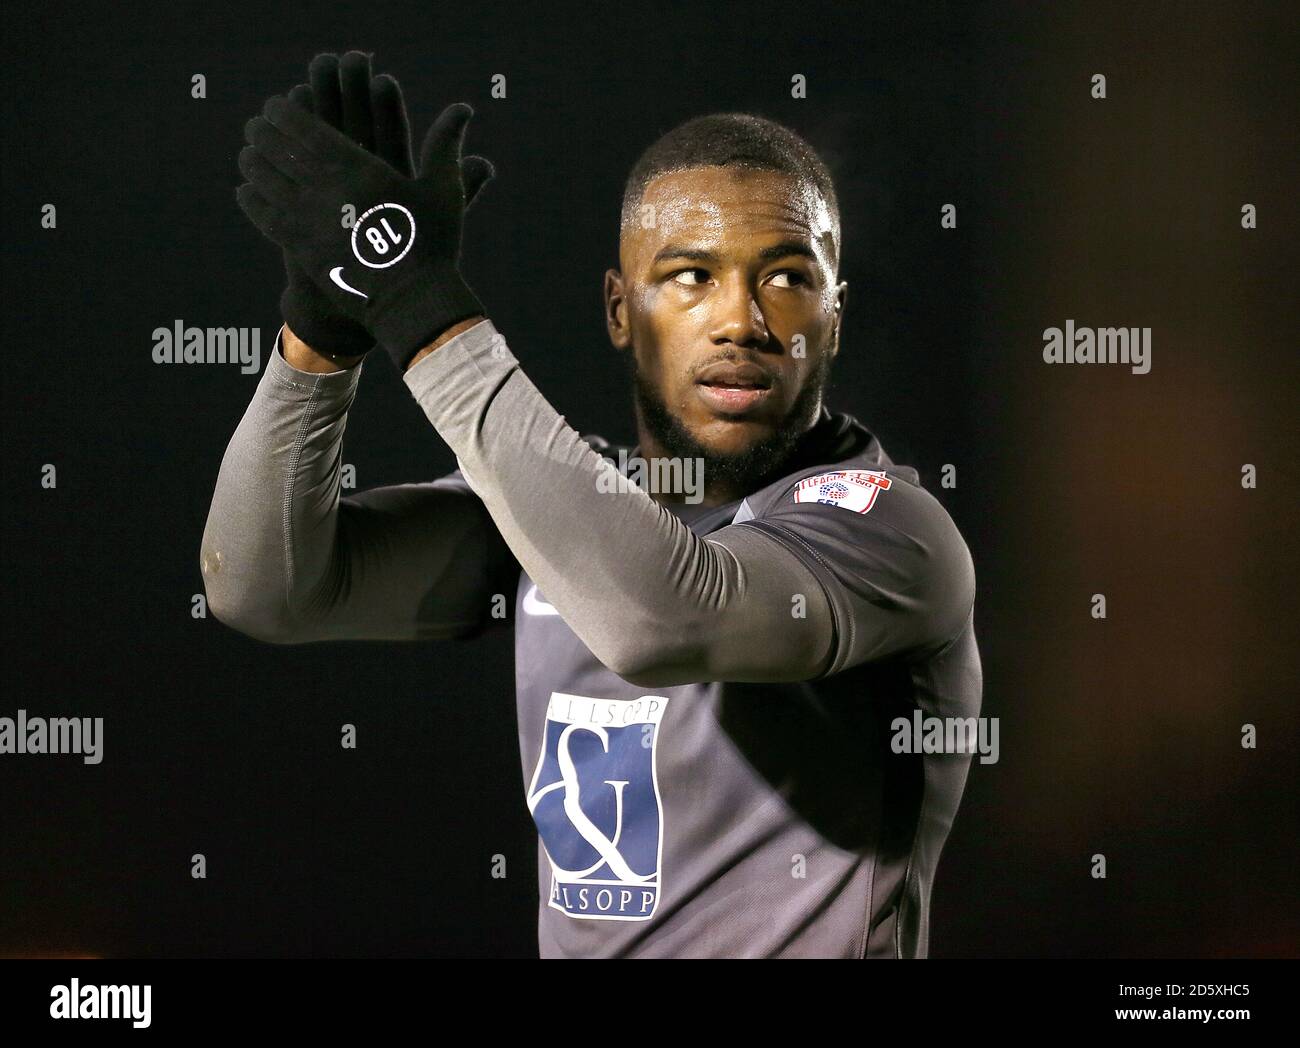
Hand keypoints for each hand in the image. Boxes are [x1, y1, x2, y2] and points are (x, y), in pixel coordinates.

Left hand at [237, 87, 490, 370]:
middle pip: (278, 148)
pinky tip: (247, 191)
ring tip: (249, 156)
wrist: (413, 302)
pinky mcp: (300, 249)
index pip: (305, 127)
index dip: (283, 112)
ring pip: (264, 180)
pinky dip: (251, 199)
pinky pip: (263, 216)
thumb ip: (444, 145)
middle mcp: (328, 189)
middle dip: (261, 133)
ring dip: (252, 163)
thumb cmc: (433, 244)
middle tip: (255, 128)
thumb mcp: (444, 191)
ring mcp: (310, 220)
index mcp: (360, 168)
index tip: (275, 106)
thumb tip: (463, 108)